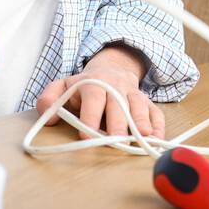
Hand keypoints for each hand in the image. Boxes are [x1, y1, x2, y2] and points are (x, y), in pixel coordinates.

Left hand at [35, 45, 165, 139]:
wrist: (110, 70)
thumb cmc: (84, 87)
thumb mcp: (62, 87)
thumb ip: (50, 99)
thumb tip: (50, 119)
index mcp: (93, 83)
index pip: (93, 97)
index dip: (90, 115)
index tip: (86, 134)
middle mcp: (116, 87)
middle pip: (118, 103)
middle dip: (118, 121)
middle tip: (115, 139)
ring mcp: (133, 94)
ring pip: (140, 105)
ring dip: (142, 121)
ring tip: (144, 136)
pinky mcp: (147, 103)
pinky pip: (156, 112)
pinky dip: (158, 125)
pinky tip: (157, 138)